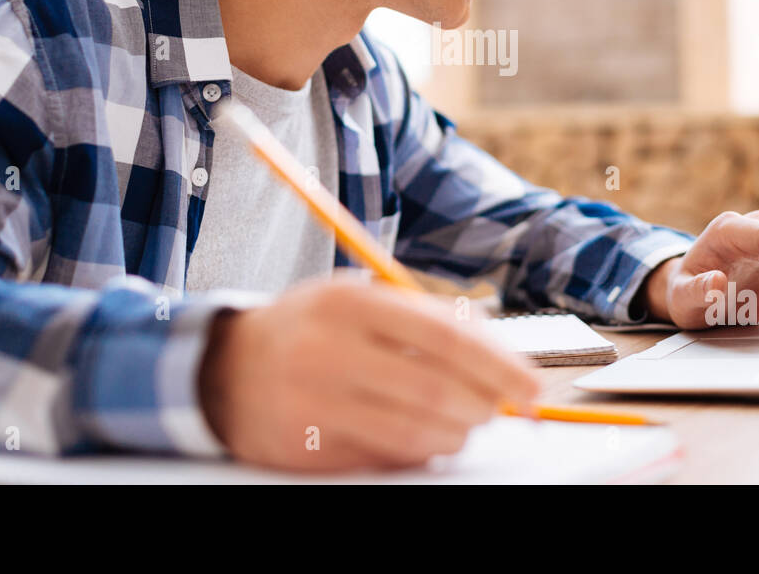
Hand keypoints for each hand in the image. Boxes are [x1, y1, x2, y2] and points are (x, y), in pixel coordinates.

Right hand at [198, 274, 540, 470]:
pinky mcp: (304, 448)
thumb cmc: (312, 328)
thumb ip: (427, 320)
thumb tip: (502, 357)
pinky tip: (423, 436)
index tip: (534, 386)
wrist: (225, 368)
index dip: (499, 364)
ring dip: (456, 433)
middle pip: (435, 390)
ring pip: (414, 432)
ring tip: (463, 422)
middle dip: (484, 406)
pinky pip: (383, 458)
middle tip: (502, 409)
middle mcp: (328, 350)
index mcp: (350, 302)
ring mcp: (312, 403)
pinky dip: (417, 451)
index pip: (445, 335)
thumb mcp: (361, 300)